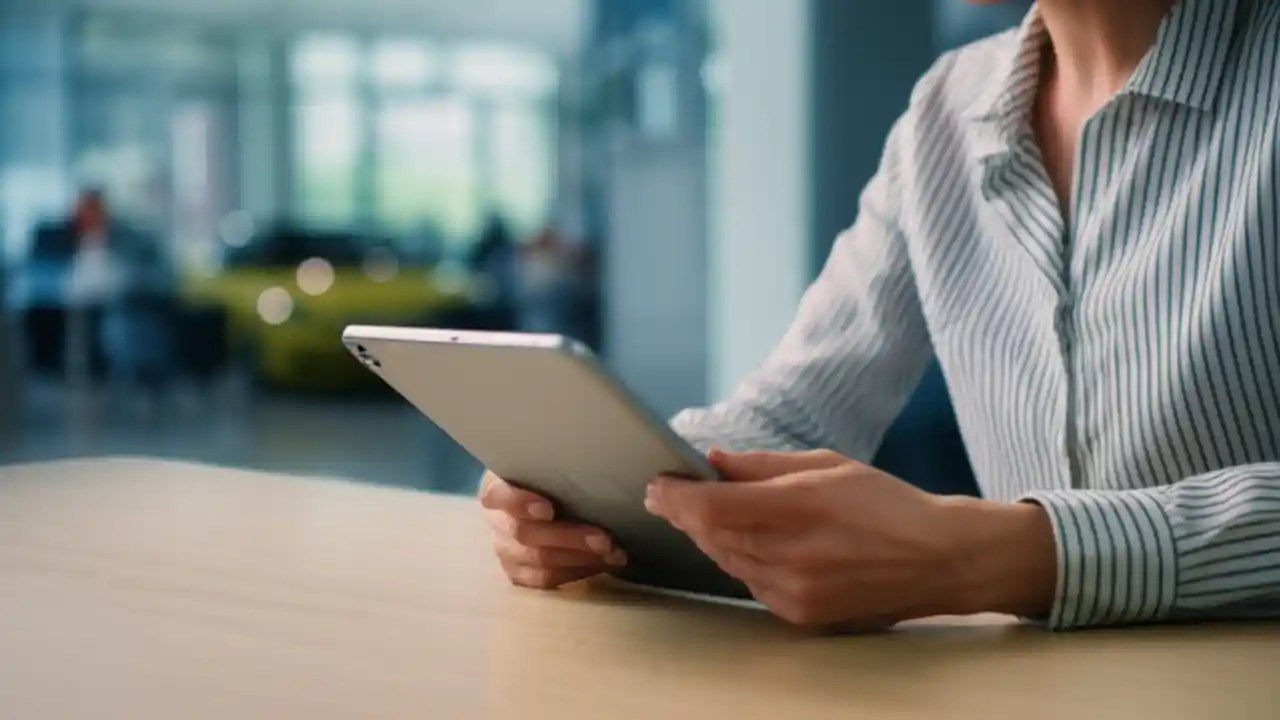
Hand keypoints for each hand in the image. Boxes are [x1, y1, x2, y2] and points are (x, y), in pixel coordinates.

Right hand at [479, 471, 626, 588]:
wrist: (550, 492)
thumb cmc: (552, 471)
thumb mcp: (554, 458)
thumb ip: (564, 459)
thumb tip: (598, 448)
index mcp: (497, 485)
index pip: (496, 495)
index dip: (518, 503)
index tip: (548, 508)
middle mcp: (497, 519)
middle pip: (524, 535)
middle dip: (569, 538)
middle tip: (605, 538)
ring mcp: (505, 549)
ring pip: (537, 562)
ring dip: (579, 559)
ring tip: (614, 553)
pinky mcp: (518, 572)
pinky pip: (544, 580)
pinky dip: (575, 573)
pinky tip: (602, 565)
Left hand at [645, 450, 1054, 628]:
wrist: (939, 559)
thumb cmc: (886, 503)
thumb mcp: (827, 464)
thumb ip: (763, 465)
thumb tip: (713, 461)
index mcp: (798, 507)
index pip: (711, 507)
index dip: (675, 497)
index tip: (657, 486)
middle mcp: (791, 554)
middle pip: (711, 536)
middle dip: (688, 515)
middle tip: (675, 495)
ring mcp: (794, 591)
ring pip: (727, 562)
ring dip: (713, 538)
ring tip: (713, 515)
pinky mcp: (800, 614)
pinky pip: (751, 584)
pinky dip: (742, 561)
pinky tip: (755, 544)